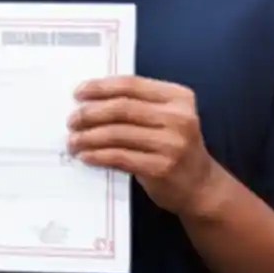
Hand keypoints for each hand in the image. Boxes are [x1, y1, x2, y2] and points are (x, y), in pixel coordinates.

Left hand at [67, 75, 219, 216]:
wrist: (202, 187)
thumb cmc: (175, 148)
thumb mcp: (167, 119)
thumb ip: (139, 105)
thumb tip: (91, 100)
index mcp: (178, 98)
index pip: (131, 85)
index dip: (101, 87)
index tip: (79, 93)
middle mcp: (178, 118)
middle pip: (122, 108)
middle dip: (90, 113)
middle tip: (72, 120)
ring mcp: (172, 144)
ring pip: (117, 133)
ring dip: (88, 137)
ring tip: (74, 141)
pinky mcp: (162, 168)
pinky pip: (120, 157)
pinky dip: (98, 155)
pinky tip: (86, 155)